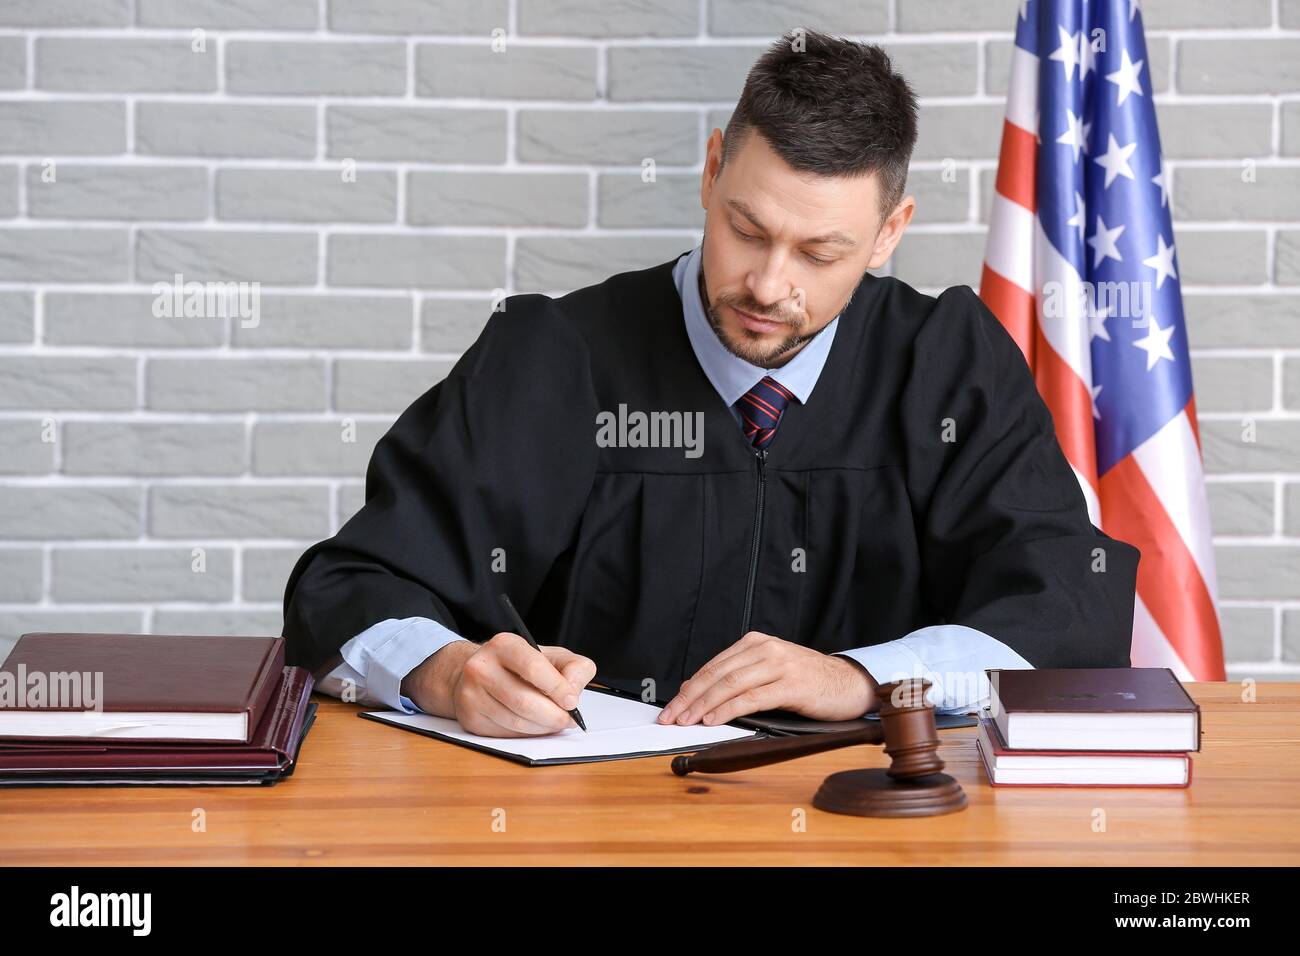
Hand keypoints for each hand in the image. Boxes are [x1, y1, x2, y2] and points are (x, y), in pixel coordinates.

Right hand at [402, 633, 595, 736]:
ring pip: (516, 721)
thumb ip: (574, 668)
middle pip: (524, 701)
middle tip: (567, 720)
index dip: (557, 688)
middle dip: (553, 716)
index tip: (572, 702)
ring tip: (553, 722)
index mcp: (504, 645)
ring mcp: (472, 694)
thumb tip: (572, 694)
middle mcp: (482, 667)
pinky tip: (534, 725)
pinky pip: (506, 733)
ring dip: (542, 728)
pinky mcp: (470, 718)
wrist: (480, 674)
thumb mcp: (552, 656)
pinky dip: (527, 734)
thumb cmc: (522, 665)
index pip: (533, 668)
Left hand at [656, 631, 878, 725]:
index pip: (712, 666)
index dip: (688, 688)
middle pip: (717, 674)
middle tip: (670, 717)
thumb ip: (737, 679)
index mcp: (755, 643)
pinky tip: (714, 719)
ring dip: (704, 705)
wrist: (847, 683)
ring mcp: (779, 665)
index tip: (670, 707)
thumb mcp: (768, 672)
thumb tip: (697, 694)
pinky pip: (753, 697)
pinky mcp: (792, 685)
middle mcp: (765, 649)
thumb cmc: (806, 681)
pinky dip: (729, 709)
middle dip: (689, 698)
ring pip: (730, 684)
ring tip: (687, 721)